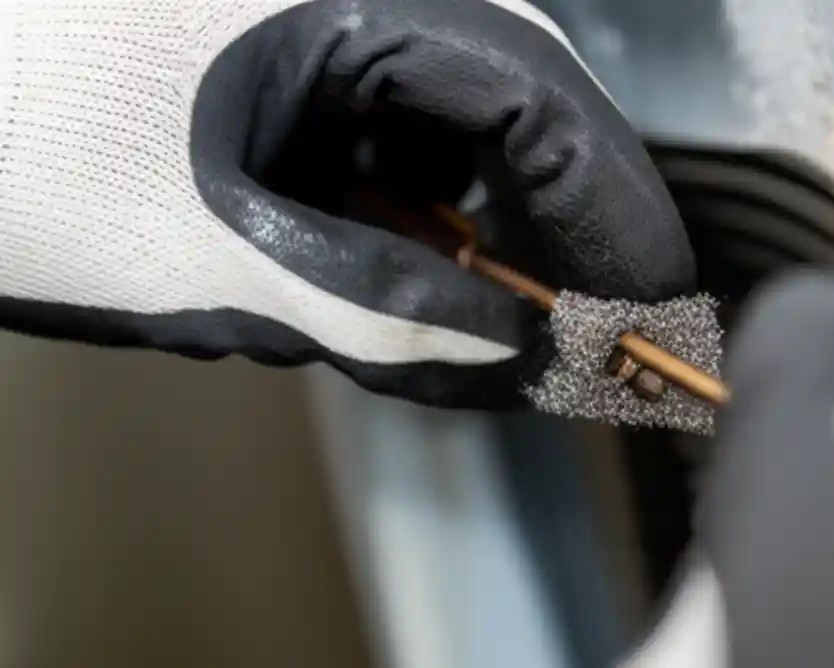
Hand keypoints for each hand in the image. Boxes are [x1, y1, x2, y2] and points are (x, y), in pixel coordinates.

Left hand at [0, 0, 692, 407]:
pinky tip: (382, 267)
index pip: (542, 98)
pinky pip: (388, 121)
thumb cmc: (3, 147)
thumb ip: (380, 311)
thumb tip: (516, 354)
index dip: (616, 215)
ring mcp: (314, 9)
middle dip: (552, 227)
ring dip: (474, 224)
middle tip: (582, 331)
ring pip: (454, 118)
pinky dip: (406, 206)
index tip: (656, 312)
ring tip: (473, 319)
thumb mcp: (196, 255)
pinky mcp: (282, 44)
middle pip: (517, 101)